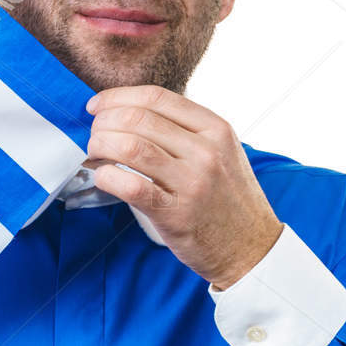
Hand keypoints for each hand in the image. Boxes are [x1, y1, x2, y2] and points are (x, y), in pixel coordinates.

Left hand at [84, 85, 282, 290]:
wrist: (252, 248)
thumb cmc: (229, 198)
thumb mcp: (222, 152)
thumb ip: (186, 130)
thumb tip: (129, 113)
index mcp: (216, 129)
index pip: (157, 97)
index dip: (117, 97)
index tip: (97, 106)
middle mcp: (206, 151)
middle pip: (138, 119)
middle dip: (104, 123)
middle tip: (93, 134)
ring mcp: (192, 182)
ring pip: (131, 147)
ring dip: (101, 146)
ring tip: (94, 153)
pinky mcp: (177, 214)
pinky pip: (132, 186)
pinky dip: (107, 177)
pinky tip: (102, 177)